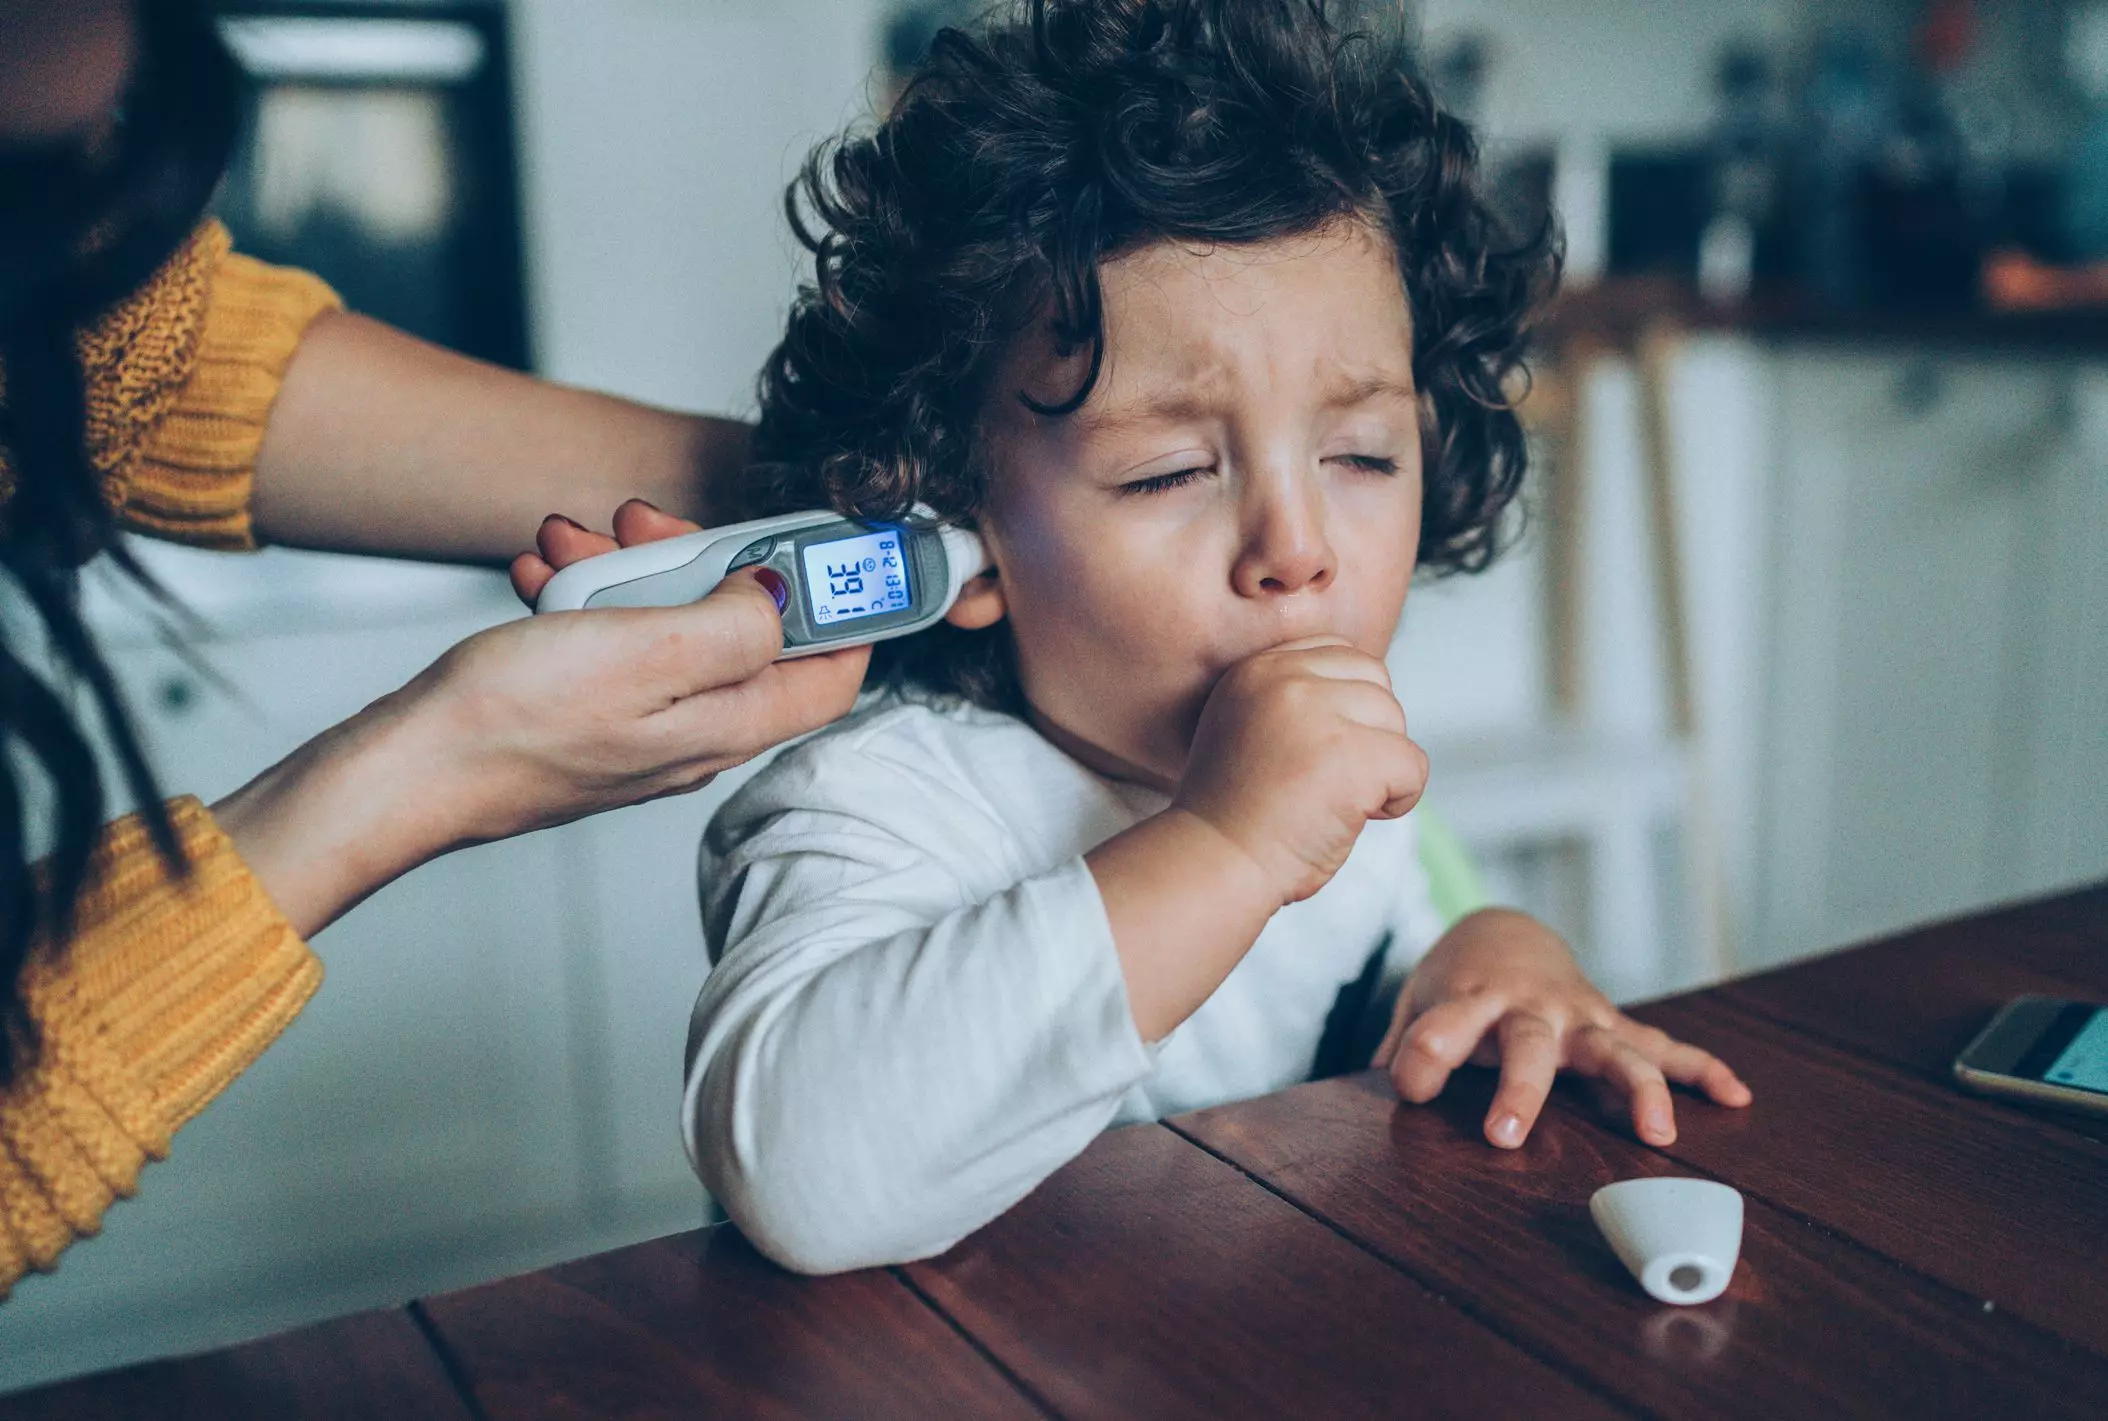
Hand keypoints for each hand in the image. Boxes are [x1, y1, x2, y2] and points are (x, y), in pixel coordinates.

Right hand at [215, 498, 868, 936]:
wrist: (409, 766)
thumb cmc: (515, 722)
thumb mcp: (649, 651)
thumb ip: (737, 627)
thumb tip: (783, 597)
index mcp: (728, 725)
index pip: (831, 675)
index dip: (838, 609)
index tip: (817, 550)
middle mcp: (695, 732)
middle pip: (741, 632)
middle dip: (702, 563)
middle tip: (649, 525)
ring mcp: (640, 724)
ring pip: (665, 626)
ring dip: (625, 572)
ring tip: (572, 545)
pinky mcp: (588, 712)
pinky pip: (607, 641)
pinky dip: (580, 599)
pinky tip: (542, 577)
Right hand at [1172, 636, 1427, 906]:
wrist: (1216, 863)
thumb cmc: (1234, 814)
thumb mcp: (1246, 727)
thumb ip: (1292, 698)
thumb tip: (1368, 696)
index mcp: (1257, 669)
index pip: (1340, 655)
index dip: (1349, 707)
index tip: (1322, 753)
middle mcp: (1284, 679)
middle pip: (1376, 684)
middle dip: (1370, 733)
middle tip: (1333, 781)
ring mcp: (1317, 713)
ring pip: (1396, 723)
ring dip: (1382, 768)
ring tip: (1336, 801)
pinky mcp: (1350, 755)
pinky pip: (1413, 766)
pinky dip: (1399, 800)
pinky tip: (1357, 818)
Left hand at [1372, 909, 1751, 1147]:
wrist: (1503, 932)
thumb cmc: (1456, 980)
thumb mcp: (1417, 1002)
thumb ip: (1400, 1043)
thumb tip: (1370, 1090)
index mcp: (1468, 1000)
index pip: (1439, 1027)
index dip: (1422, 1057)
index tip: (1409, 1087)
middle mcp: (1527, 1007)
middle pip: (1526, 1044)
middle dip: (1519, 1088)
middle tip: (1505, 1135)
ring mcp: (1576, 1015)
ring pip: (1611, 1050)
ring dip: (1636, 1090)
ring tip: (1656, 1133)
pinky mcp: (1610, 1025)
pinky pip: (1661, 1047)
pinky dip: (1701, 1069)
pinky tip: (1736, 1095)